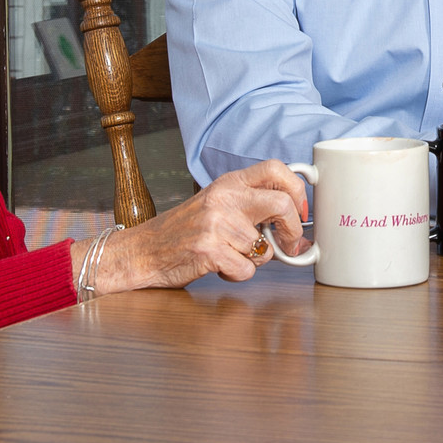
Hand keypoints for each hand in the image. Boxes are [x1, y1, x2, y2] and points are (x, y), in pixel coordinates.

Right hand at [85, 162, 307, 292]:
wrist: (143, 251)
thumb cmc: (183, 231)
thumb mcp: (217, 205)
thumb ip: (251, 207)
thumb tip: (298, 226)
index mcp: (228, 183)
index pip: (276, 168)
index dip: (297, 189)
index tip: (300, 210)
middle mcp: (223, 198)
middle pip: (282, 203)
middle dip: (293, 229)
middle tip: (290, 244)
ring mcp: (216, 224)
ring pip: (264, 248)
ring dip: (254, 260)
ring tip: (230, 254)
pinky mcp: (209, 250)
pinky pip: (247, 269)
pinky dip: (238, 274)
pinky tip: (219, 266)